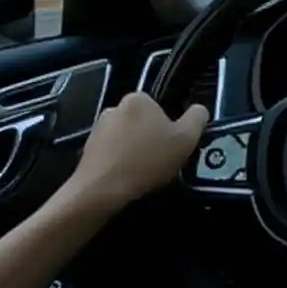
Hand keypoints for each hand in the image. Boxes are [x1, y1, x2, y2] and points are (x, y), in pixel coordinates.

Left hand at [64, 93, 208, 210]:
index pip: (160, 108)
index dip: (169, 128)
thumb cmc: (148, 160)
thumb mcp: (186, 139)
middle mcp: (115, 106)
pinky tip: (125, 178)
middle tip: (159, 162)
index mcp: (139, 98)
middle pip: (142, 123)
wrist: (103, 188)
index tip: (171, 147)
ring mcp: (97, 128)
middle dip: (150, 139)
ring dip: (134, 151)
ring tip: (141, 173)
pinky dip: (119, 162)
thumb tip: (199, 109)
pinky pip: (111, 153)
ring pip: (126, 138)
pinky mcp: (87, 148)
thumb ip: (197, 118)